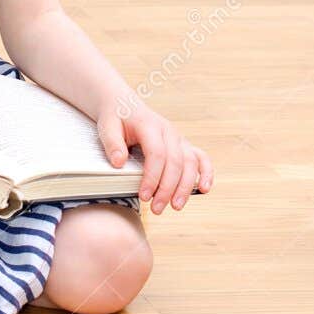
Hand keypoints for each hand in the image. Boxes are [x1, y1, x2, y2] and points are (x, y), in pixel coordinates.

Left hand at [96, 95, 212, 214]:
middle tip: (157, 208)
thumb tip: (118, 163)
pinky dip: (206, 172)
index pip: (156, 154)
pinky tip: (204, 189)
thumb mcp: (107, 126)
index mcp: (150, 125)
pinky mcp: (183, 145)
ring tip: (176, 206)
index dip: (152, 177)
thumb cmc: (115, 118)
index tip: (143, 196)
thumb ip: (112, 143)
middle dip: (167, 188)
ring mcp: (178, 138)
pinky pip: (200, 158)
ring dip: (185, 186)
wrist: (125, 104)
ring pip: (190, 162)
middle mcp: (168, 131)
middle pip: (175, 162)